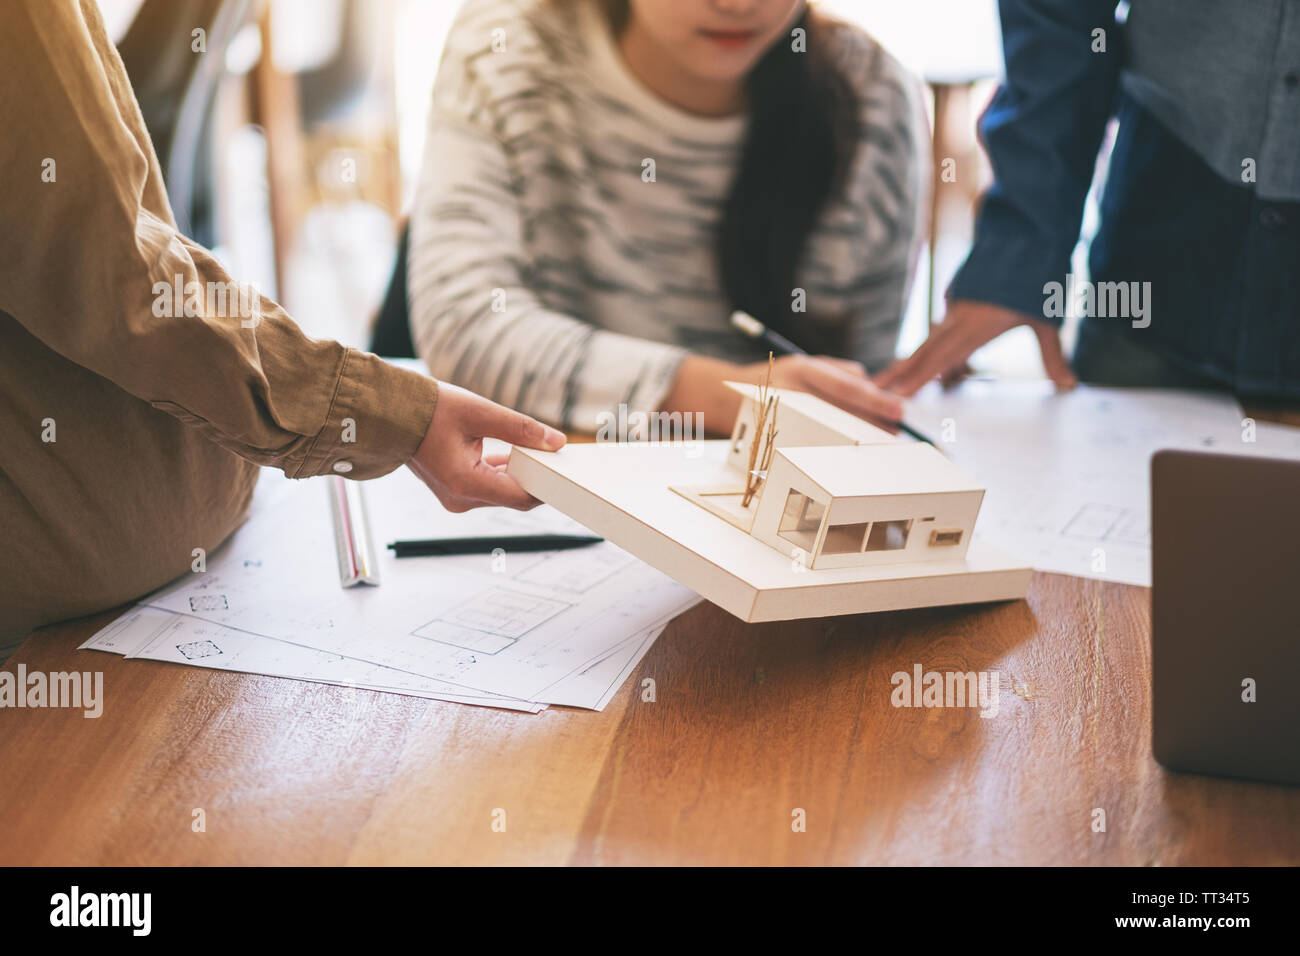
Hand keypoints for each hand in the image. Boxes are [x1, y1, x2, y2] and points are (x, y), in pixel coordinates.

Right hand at [406, 382, 564, 511]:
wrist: (392, 414)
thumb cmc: (429, 411)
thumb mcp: (480, 413)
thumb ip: (521, 428)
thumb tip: (556, 441)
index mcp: (465, 483)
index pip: (521, 497)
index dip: (548, 486)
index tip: (566, 470)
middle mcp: (460, 498)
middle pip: (513, 496)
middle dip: (536, 476)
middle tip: (557, 455)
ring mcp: (456, 497)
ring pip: (501, 491)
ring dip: (519, 472)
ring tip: (538, 450)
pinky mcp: (454, 490)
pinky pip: (487, 486)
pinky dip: (503, 471)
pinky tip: (515, 453)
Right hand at [659, 352, 903, 433]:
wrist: (729, 395)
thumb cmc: (778, 379)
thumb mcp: (804, 364)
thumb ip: (837, 373)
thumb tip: (874, 390)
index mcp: (802, 369)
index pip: (847, 386)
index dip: (875, 399)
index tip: (898, 409)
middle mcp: (794, 392)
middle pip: (843, 412)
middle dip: (873, 422)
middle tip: (895, 430)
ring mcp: (785, 416)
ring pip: (833, 428)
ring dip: (858, 435)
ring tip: (876, 441)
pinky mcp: (779, 436)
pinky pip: (817, 443)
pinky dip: (836, 444)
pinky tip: (846, 447)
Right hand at [875, 299, 1076, 396]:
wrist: (1025, 240)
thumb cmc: (1035, 282)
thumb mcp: (1046, 322)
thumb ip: (1052, 356)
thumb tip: (1070, 385)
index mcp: (978, 325)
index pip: (944, 357)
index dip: (920, 377)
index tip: (899, 394)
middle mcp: (960, 319)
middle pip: (924, 352)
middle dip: (899, 374)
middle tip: (874, 391)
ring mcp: (955, 312)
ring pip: (925, 343)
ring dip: (904, 365)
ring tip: (881, 382)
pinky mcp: (956, 307)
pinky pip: (936, 335)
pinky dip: (921, 353)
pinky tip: (908, 366)